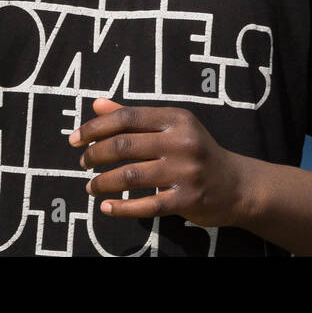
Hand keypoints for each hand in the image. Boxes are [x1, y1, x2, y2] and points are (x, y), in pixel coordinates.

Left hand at [70, 99, 251, 227]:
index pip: (127, 118)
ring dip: (103, 183)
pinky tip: (107, 208)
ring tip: (91, 187)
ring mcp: (185, 171)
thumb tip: (97, 104)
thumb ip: (133, 117)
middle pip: (125, 146)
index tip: (75, 139)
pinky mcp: (187, 200)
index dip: (95, 127)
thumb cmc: (197, 152)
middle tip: (82, 164)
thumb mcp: (172, 127)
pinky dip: (122, 208)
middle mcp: (181, 141)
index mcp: (176, 118)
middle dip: (95, 155)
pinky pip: (146, 205)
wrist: (237, 184)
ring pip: (131, 176)